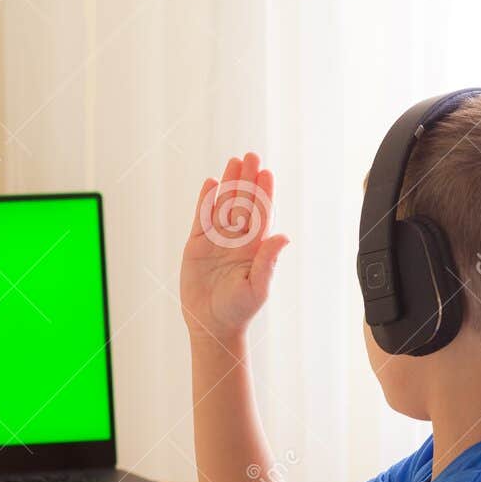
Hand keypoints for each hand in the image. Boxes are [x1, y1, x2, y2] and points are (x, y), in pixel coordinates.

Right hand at [181, 152, 289, 339]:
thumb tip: (283, 236)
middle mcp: (237, 240)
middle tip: (251, 155)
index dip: (264, 193)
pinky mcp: (197, 245)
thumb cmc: (238, 310)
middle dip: (248, 180)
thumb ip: (268, 261)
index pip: (261, 214)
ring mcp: (217, 241)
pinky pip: (202, 218)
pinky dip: (205, 200)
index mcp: (255, 248)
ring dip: (229, 183)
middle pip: (243, 203)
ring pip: (223, 205)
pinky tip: (211, 182)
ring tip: (234, 161)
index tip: (267, 173)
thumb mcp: (257, 288)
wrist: (211, 325)